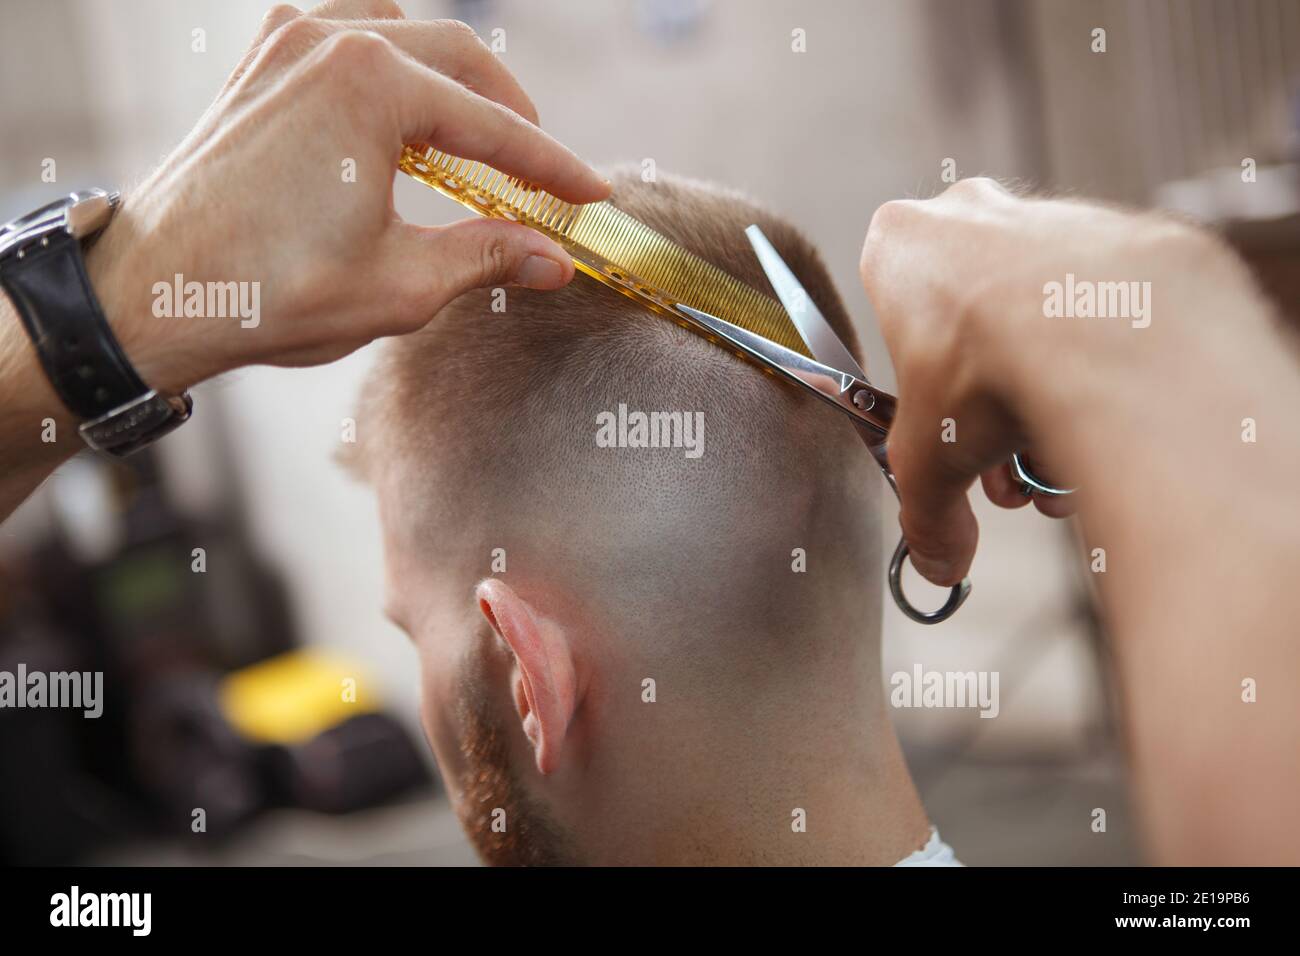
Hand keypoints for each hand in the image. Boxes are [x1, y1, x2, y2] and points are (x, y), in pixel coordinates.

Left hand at [85, 0, 608, 393]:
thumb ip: (488, 256)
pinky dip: (395, 60)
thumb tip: (554, 259)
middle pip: (459, 57)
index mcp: (370, 87)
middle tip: (544, 171)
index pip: (492, 127)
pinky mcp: (264, 58)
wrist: (154, 293)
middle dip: (512, 115)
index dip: (552, 168)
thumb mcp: (399, 284)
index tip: (593, 194)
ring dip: (456, 77)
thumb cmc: (268, 292)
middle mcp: (330, 41)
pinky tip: (406, 102)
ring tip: (483, 135)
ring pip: (407, 31)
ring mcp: (288, 39)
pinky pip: (351, 32)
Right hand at [860, 178, 1261, 585]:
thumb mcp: (930, 458)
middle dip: (989, 407)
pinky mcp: (1122, 233)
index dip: (922, 392)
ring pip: (1039, 319)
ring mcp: (1050, 215)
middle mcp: (970, 216)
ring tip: (1062, 462)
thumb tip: (938, 560)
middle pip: (972, 326)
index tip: (945, 434)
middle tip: (1006, 468)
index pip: (894, 319)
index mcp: (898, 247)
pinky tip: (1108, 413)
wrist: (1101, 331)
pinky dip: (1102, 361)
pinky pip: (1103, 308)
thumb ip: (926, 512)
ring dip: (1046, 393)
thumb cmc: (991, 362)